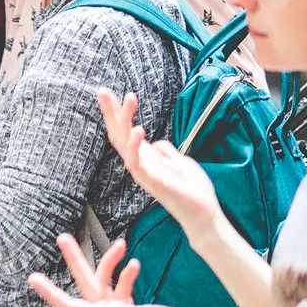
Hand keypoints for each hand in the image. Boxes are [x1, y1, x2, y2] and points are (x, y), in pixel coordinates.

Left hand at [29, 233, 202, 306]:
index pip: (69, 305)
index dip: (50, 292)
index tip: (34, 278)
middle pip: (84, 284)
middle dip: (75, 260)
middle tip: (63, 238)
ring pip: (104, 281)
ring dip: (110, 262)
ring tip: (121, 244)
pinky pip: (121, 286)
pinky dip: (126, 274)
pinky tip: (135, 265)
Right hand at [98, 89, 223, 234]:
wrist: (203, 214)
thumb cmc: (191, 189)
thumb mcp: (179, 162)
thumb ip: (165, 152)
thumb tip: (155, 142)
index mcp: (146, 159)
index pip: (125, 133)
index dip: (116, 114)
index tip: (108, 93)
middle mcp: (141, 166)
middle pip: (119, 137)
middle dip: (111, 114)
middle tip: (103, 91)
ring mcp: (147, 175)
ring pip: (125, 149)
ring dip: (125, 123)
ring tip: (129, 100)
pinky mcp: (156, 184)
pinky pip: (140, 166)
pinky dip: (136, 149)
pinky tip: (138, 131)